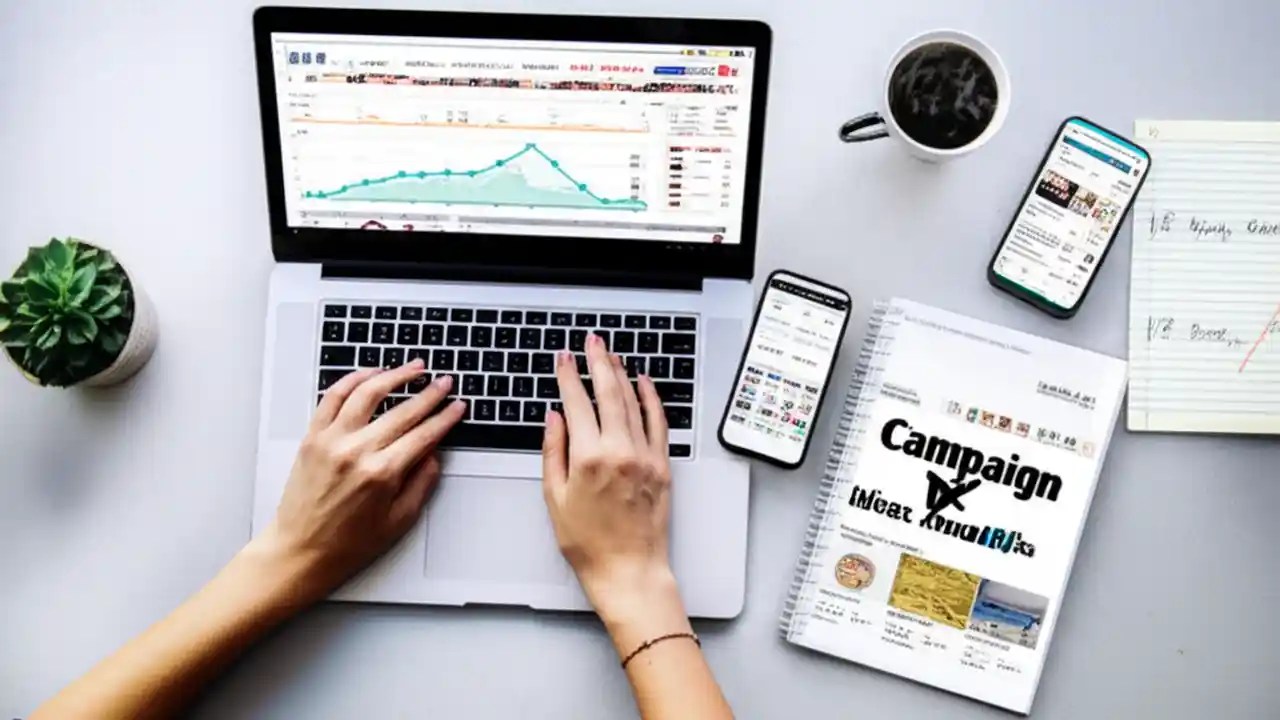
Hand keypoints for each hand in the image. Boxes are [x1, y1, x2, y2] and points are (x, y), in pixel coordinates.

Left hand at [255, 361, 465, 603]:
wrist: (300, 551)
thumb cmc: (346, 543)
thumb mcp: (398, 521)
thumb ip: (421, 483)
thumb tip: (434, 454)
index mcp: (382, 474)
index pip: (424, 434)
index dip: (445, 417)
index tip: (457, 406)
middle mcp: (357, 452)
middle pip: (403, 411)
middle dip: (429, 393)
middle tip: (444, 382)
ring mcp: (332, 441)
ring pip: (368, 393)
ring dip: (394, 375)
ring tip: (411, 368)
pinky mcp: (312, 437)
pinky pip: (332, 397)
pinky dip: (353, 379)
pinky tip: (370, 373)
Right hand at [541, 335, 678, 624]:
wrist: (628, 570)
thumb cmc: (589, 543)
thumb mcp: (555, 498)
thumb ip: (554, 452)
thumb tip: (555, 418)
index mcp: (588, 458)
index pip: (577, 403)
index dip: (569, 376)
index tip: (564, 359)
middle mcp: (619, 451)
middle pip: (609, 393)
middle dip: (599, 362)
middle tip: (593, 342)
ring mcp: (645, 457)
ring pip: (634, 402)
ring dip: (622, 374)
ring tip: (612, 355)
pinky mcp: (663, 466)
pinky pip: (658, 423)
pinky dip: (652, 399)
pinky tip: (645, 383)